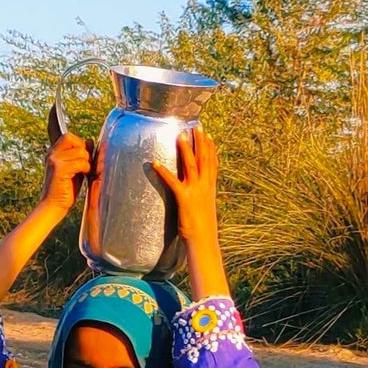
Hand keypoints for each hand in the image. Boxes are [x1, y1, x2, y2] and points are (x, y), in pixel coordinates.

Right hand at [41, 130, 92, 214]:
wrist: (53, 206)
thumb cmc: (65, 189)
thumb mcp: (74, 168)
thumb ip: (80, 155)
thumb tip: (90, 141)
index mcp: (53, 153)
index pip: (69, 137)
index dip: (79, 144)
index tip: (82, 159)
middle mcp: (51, 154)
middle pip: (74, 140)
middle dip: (84, 152)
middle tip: (84, 166)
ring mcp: (54, 160)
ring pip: (80, 152)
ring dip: (87, 162)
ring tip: (83, 173)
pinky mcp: (59, 169)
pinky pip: (80, 162)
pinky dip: (85, 169)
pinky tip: (83, 176)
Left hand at [153, 127, 221, 248]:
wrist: (204, 242)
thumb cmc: (202, 229)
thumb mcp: (204, 209)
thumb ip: (200, 198)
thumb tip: (197, 195)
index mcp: (210, 188)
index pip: (212, 164)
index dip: (210, 148)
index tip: (208, 135)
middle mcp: (205, 187)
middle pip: (204, 159)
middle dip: (200, 142)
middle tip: (196, 126)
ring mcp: (196, 192)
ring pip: (191, 165)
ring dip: (185, 149)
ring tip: (179, 135)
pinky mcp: (184, 199)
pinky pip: (172, 182)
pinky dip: (164, 172)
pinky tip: (155, 162)